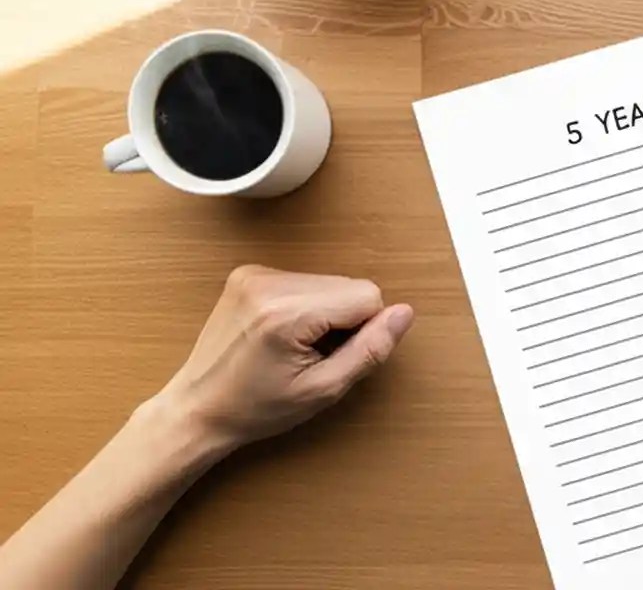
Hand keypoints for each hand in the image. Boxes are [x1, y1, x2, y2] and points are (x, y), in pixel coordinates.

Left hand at [149, 265, 414, 452]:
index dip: (364, 330)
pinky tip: (283, 334)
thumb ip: (369, 350)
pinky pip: (304, 281)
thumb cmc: (256, 408)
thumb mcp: (322, 390)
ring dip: (326, 312)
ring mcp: (255, 274)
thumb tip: (404, 314)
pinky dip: (305, 305)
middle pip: (348, 285)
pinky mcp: (248, 274)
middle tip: (314, 355)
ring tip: (296, 346)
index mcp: (286, 313)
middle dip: (345, 320)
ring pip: (329, 282)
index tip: (334, 358)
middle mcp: (269, 284)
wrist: (198, 408)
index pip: (367, 295)